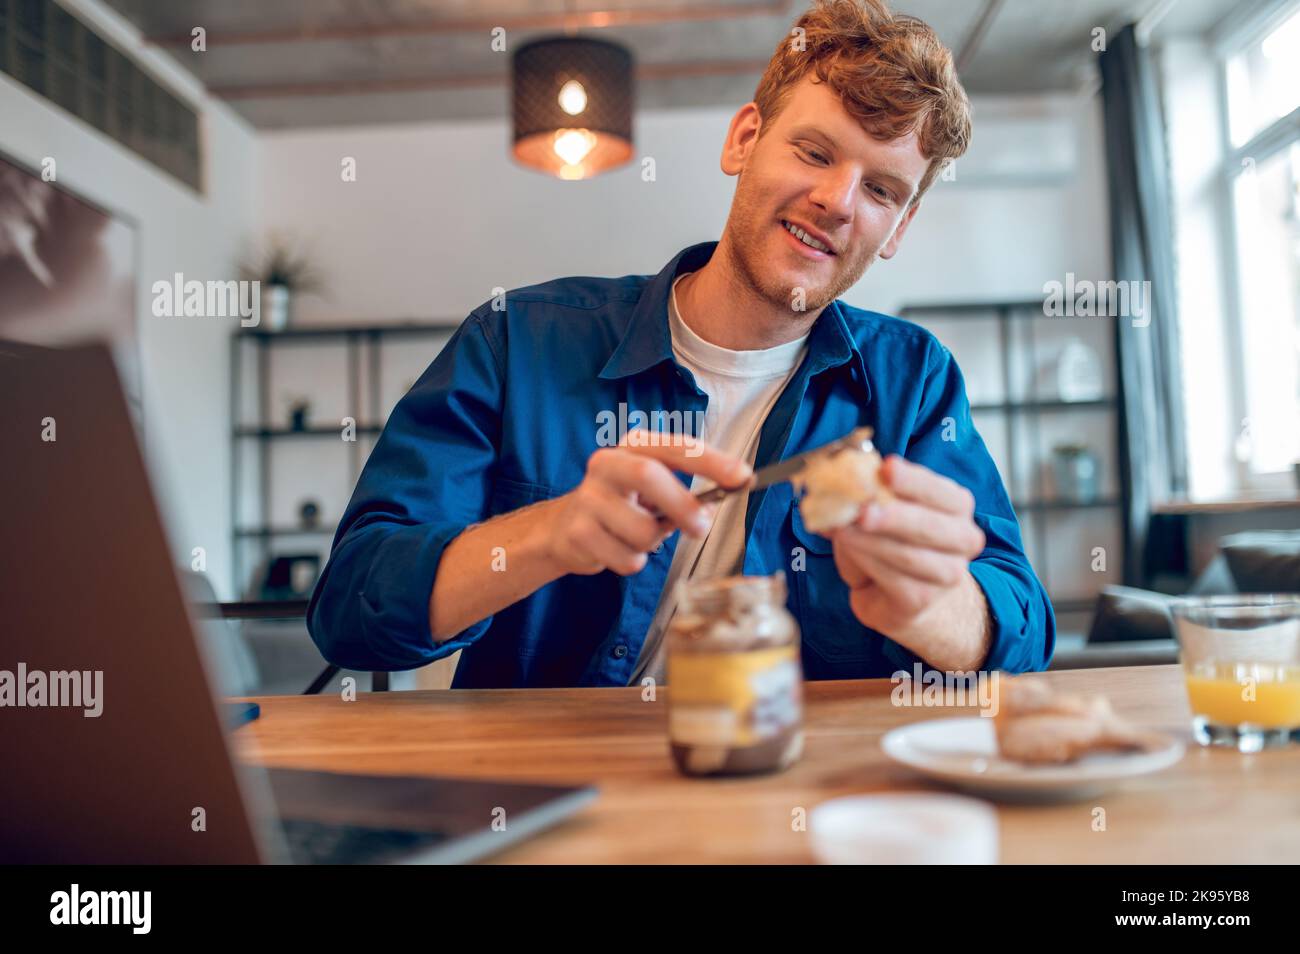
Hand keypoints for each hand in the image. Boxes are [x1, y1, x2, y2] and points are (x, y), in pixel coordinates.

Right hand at [544, 432, 751, 576]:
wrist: (564, 527)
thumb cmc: (622, 505)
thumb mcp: (653, 490)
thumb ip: (684, 494)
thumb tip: (711, 508)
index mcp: (633, 446)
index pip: (676, 447)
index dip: (712, 461)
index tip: (743, 477)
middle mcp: (607, 464)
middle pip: (649, 475)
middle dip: (683, 505)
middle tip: (702, 528)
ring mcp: (588, 498)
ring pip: (643, 530)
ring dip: (654, 543)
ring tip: (639, 537)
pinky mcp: (579, 532)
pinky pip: (628, 559)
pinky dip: (633, 562)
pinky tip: (618, 549)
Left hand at [830, 455, 989, 666]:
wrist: (902, 596)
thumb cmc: (891, 543)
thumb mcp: (881, 512)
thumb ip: (867, 499)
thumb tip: (838, 490)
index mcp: (956, 507)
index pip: (941, 492)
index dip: (914, 480)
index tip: (887, 467)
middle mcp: (962, 539)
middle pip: (930, 525)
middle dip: (895, 515)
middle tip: (864, 510)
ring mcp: (947, 573)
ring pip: (908, 555)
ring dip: (871, 541)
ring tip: (842, 529)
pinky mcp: (921, 599)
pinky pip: (892, 578)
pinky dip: (866, 560)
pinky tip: (849, 547)